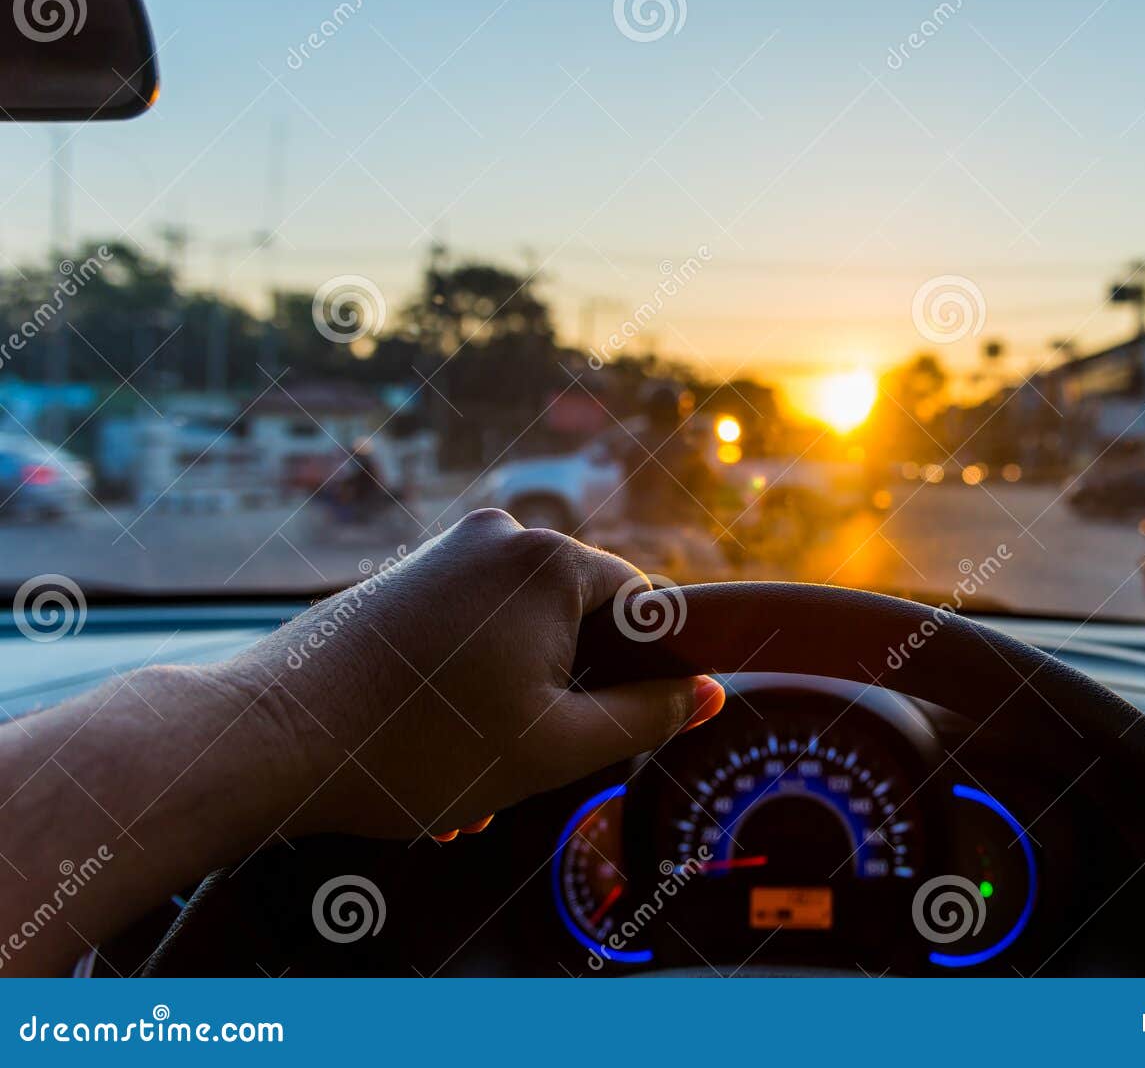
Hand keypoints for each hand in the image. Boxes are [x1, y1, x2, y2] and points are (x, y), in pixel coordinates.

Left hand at [222, 508, 723, 840]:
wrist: (271, 739)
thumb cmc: (415, 746)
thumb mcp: (554, 748)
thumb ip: (646, 716)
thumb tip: (708, 691)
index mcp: (550, 560)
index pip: (644, 606)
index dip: (648, 672)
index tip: (627, 726)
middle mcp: (500, 536)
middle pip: (581, 617)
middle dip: (572, 693)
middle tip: (543, 761)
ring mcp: (445, 552)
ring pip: (522, 630)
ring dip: (519, 698)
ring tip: (481, 772)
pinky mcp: (405, 578)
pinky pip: (472, 627)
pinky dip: (473, 683)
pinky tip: (445, 748)